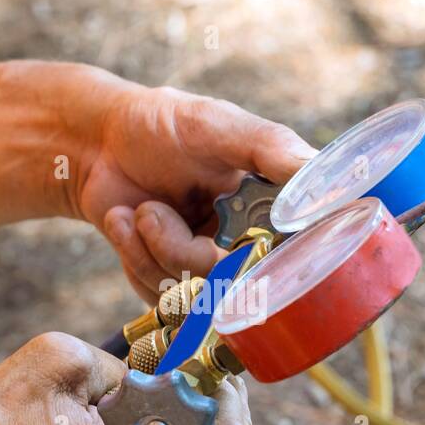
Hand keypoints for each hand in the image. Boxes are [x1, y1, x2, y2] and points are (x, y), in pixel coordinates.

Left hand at [79, 85, 315, 302]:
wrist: (100, 144)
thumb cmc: (164, 125)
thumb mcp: (221, 126)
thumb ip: (272, 150)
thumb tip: (324, 176)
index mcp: (274, 208)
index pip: (294, 253)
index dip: (269, 262)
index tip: (232, 246)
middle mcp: (249, 243)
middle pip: (233, 285)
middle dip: (180, 250)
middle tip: (151, 209)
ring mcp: (209, 267)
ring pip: (192, 294)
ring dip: (150, 248)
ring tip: (137, 209)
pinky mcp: (173, 282)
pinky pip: (160, 298)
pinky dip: (133, 257)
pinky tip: (123, 221)